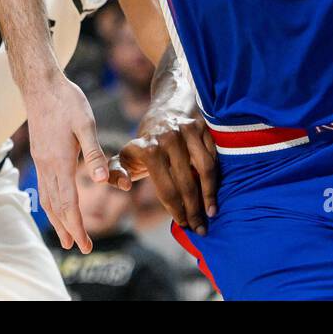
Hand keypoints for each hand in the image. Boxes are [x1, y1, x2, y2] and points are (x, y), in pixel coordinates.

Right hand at [24, 73, 106, 253]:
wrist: (40, 85)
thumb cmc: (66, 101)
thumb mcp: (86, 123)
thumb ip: (94, 152)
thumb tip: (102, 180)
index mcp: (60, 162)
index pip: (68, 204)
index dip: (76, 226)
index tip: (85, 245)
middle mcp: (47, 166)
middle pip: (56, 207)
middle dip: (67, 229)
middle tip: (77, 247)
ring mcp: (41, 160)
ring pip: (47, 198)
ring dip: (56, 219)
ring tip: (64, 235)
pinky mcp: (40, 154)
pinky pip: (44, 186)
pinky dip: (51, 203)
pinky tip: (56, 205)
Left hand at [108, 110, 218, 233]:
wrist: (167, 106)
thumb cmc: (146, 141)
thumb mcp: (126, 155)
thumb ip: (116, 172)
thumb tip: (124, 186)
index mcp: (148, 149)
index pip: (166, 189)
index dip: (175, 210)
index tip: (182, 225)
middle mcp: (168, 139)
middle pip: (186, 183)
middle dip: (193, 209)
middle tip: (199, 227)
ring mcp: (187, 131)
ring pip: (204, 170)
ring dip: (209, 195)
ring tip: (211, 213)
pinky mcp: (202, 127)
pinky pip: (213, 156)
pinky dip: (216, 175)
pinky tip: (215, 192)